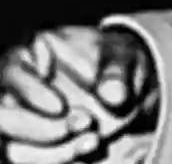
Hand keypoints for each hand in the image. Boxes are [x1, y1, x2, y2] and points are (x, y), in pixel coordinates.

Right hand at [0, 27, 157, 163]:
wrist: (125, 84)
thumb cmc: (115, 62)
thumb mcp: (123, 58)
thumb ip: (116, 74)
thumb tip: (114, 96)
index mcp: (32, 54)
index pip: (12, 73)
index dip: (30, 91)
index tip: (59, 107)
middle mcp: (18, 90)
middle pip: (5, 116)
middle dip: (39, 128)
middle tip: (85, 123)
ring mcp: (25, 120)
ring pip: (14, 147)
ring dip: (49, 152)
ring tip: (93, 141)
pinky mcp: (37, 145)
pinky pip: (33, 160)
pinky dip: (57, 160)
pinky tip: (88, 151)